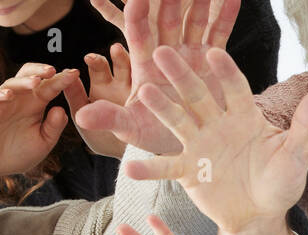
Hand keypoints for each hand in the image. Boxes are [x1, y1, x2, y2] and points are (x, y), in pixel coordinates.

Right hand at [0, 64, 80, 180]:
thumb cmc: (17, 153)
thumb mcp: (42, 143)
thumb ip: (53, 127)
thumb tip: (61, 109)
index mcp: (35, 105)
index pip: (49, 87)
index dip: (61, 80)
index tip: (75, 74)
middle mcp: (18, 100)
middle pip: (29, 77)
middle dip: (40, 71)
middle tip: (53, 69)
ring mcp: (0, 102)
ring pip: (11, 84)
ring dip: (23, 81)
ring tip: (36, 81)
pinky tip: (8, 95)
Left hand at [76, 0, 240, 155]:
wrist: (189, 146)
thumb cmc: (155, 135)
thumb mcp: (132, 128)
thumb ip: (110, 118)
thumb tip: (81, 117)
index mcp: (144, 63)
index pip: (136, 32)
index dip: (136, 14)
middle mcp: (166, 52)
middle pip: (164, 17)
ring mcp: (190, 53)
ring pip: (192, 19)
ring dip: (199, 0)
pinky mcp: (212, 59)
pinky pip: (219, 32)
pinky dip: (226, 14)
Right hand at [124, 46, 307, 234]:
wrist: (262, 215)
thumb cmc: (282, 181)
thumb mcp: (297, 152)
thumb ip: (305, 122)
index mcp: (244, 115)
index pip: (234, 87)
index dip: (225, 71)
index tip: (214, 52)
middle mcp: (216, 123)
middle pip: (198, 95)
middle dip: (182, 75)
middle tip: (163, 52)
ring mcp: (198, 145)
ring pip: (177, 122)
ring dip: (162, 108)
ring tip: (145, 92)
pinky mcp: (187, 171)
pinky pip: (166, 168)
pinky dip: (149, 169)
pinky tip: (131, 167)